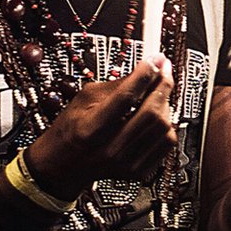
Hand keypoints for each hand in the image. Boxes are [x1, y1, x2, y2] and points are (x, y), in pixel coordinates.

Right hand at [26, 55, 176, 199]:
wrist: (63, 165)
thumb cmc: (71, 129)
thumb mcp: (84, 99)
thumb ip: (117, 85)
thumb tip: (147, 69)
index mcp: (91, 129)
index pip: (126, 97)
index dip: (145, 74)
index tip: (155, 59)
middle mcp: (110, 149)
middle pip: (150, 112)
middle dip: (163, 85)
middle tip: (165, 71)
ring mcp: (126, 163)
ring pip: (164, 126)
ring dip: (166, 104)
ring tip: (157, 95)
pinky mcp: (139, 171)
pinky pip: (167, 142)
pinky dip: (167, 124)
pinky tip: (156, 116)